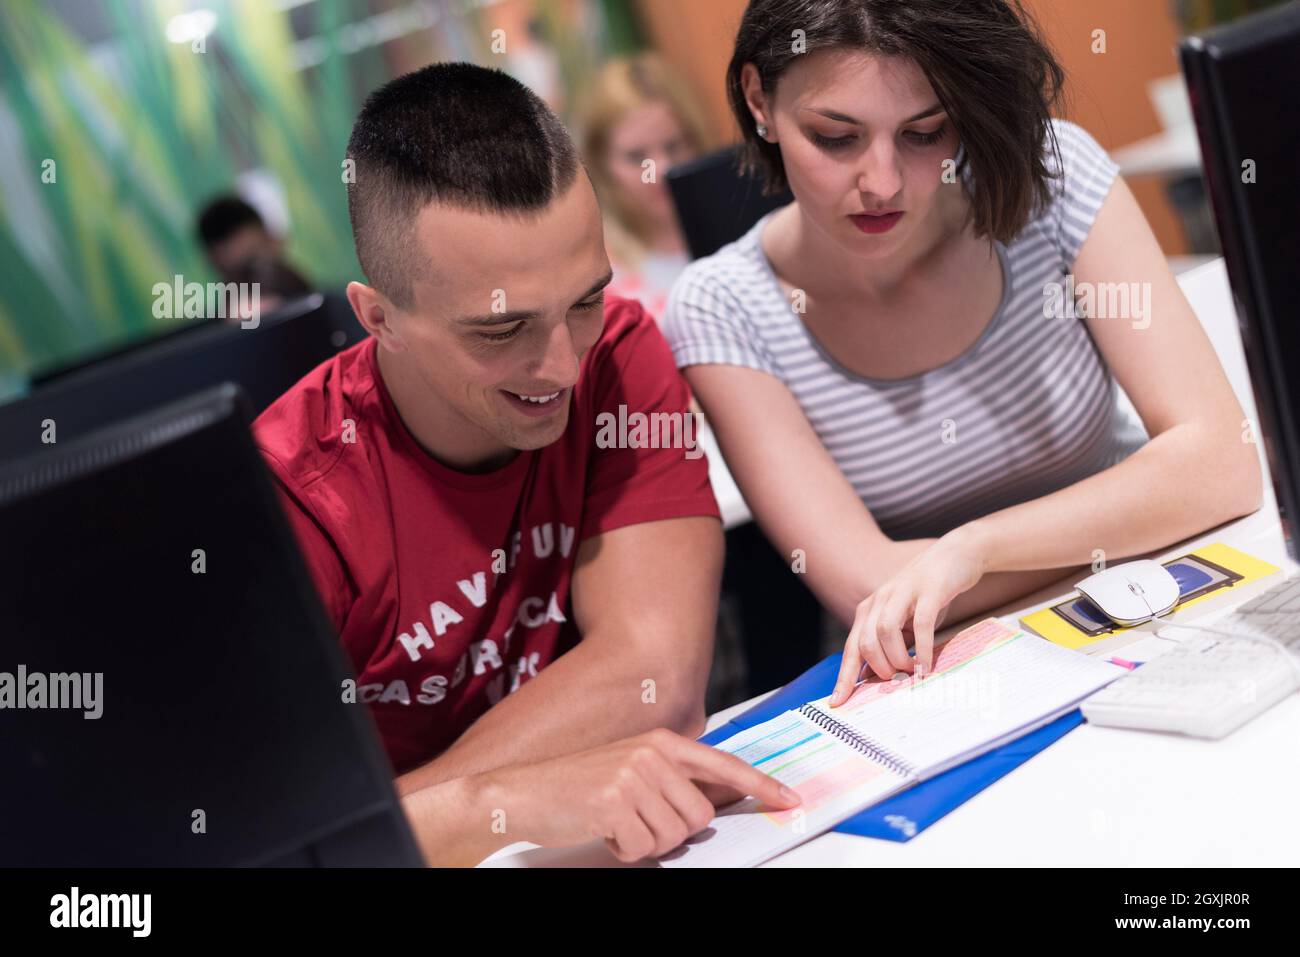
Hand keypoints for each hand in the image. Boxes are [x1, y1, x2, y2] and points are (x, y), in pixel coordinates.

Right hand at [482, 728, 800, 862]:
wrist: (522, 791)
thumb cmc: (578, 785)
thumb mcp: (633, 770)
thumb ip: (676, 780)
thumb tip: (723, 797)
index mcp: (661, 741)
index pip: (724, 764)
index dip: (760, 785)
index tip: (789, 800)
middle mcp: (652, 753)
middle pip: (701, 815)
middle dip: (675, 831)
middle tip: (640, 822)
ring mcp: (634, 775)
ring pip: (675, 835)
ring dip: (648, 842)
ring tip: (618, 823)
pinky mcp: (615, 802)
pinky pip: (644, 847)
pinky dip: (625, 848)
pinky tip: (603, 829)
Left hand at [829, 528, 988, 704]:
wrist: (956, 556)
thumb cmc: (928, 595)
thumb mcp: (904, 622)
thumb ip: (890, 645)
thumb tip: (877, 678)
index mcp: (870, 609)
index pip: (851, 648)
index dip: (844, 677)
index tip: (837, 703)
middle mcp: (880, 600)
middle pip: (865, 642)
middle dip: (879, 668)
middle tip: (896, 680)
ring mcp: (903, 593)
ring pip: (886, 631)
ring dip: (897, 658)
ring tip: (910, 671)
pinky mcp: (928, 591)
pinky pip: (921, 624)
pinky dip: (922, 648)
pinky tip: (926, 665)